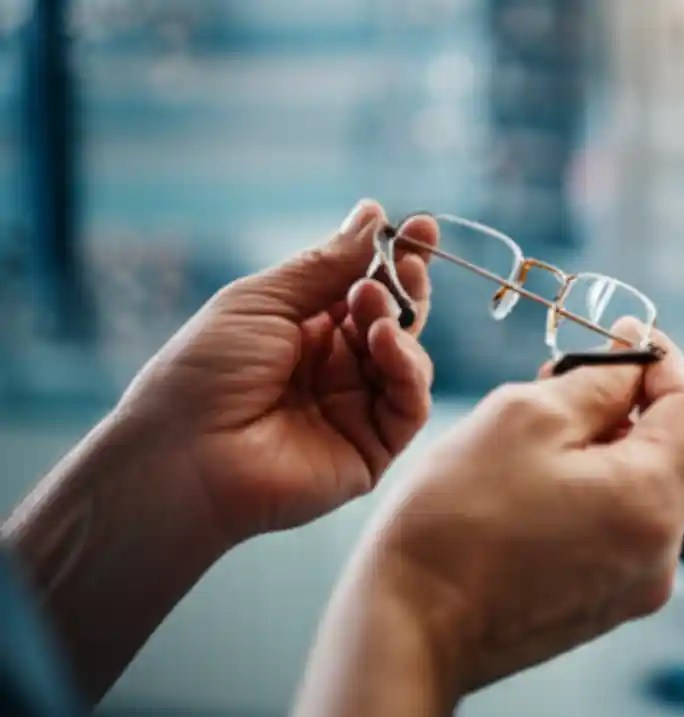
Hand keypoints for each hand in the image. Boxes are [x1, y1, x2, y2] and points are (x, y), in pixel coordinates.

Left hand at [2, 200, 435, 700]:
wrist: (181, 455)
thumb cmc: (204, 372)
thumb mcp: (264, 301)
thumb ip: (327, 264)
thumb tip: (372, 213)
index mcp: (306, 330)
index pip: (366, 288)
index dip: (395, 258)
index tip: (420, 227)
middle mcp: (336, 368)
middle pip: (395, 321)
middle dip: (407, 286)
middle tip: (412, 257)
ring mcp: (355, 409)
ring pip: (407, 359)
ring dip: (398, 322)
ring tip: (371, 301)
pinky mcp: (371, 450)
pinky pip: (409, 405)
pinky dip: (407, 368)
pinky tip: (384, 340)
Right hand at [295, 325, 683, 716]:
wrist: (409, 628)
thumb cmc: (455, 519)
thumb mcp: (524, 417)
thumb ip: (596, 381)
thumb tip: (634, 355)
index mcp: (651, 500)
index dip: (664, 364)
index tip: (625, 335)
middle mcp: (660, 552)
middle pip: (675, 452)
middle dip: (631, 405)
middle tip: (568, 378)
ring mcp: (636, 586)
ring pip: (645, 490)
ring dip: (608, 449)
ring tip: (540, 435)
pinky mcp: (605, 605)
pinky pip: (620, 529)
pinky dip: (595, 493)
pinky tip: (536, 485)